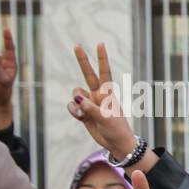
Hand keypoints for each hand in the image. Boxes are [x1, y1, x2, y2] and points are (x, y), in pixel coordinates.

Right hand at [70, 43, 135, 158]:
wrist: (116, 143)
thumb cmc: (116, 130)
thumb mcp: (106, 119)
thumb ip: (92, 108)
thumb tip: (77, 98)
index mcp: (108, 94)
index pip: (104, 73)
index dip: (102, 59)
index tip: (100, 44)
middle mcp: (98, 95)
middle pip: (88, 74)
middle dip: (83, 60)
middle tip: (77, 45)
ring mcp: (90, 102)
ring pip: (75, 94)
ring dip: (76, 103)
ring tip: (84, 115)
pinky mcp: (83, 112)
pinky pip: (72, 106)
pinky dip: (74, 111)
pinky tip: (81, 118)